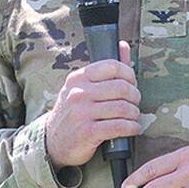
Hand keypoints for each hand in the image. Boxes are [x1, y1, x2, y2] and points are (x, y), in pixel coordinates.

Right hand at [45, 40, 141, 168]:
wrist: (53, 142)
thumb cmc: (73, 112)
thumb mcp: (82, 88)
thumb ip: (105, 69)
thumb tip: (123, 45)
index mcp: (78, 78)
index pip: (112, 66)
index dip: (129, 74)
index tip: (132, 83)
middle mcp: (78, 93)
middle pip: (121, 88)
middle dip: (135, 96)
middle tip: (135, 103)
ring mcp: (82, 112)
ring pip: (123, 108)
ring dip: (134, 114)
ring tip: (134, 117)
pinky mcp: (87, 132)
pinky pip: (119, 126)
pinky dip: (131, 127)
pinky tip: (132, 128)